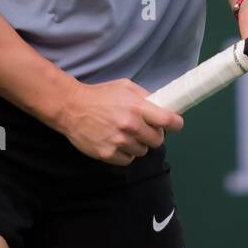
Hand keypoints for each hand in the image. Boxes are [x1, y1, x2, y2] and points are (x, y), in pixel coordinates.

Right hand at [60, 77, 183, 164]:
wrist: (71, 107)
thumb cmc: (101, 95)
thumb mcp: (125, 87)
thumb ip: (145, 97)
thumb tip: (163, 106)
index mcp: (137, 107)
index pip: (169, 120)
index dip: (176, 123)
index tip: (175, 124)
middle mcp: (130, 126)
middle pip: (158, 140)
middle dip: (154, 135)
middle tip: (144, 129)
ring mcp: (119, 142)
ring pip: (143, 151)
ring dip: (138, 145)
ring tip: (126, 135)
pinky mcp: (107, 154)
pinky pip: (128, 160)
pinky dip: (125, 154)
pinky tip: (117, 143)